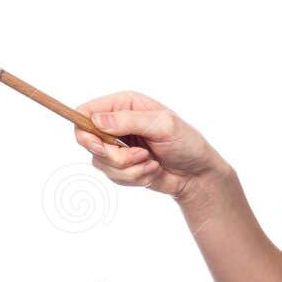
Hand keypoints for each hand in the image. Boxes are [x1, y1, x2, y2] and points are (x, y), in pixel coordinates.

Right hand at [73, 90, 224, 201]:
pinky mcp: (121, 167)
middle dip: (115, 155)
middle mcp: (116, 123)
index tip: (98, 145)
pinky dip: (134, 178)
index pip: (86, 112)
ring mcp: (117, 146)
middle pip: (89, 141)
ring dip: (129, 168)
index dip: (84, 129)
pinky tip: (152, 170)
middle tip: (140, 155)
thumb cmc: (186, 142)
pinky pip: (113, 177)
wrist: (197, 173)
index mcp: (124, 104)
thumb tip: (96, 120)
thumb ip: (129, 121)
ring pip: (101, 163)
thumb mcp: (162, 125)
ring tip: (151, 162)